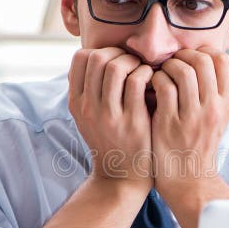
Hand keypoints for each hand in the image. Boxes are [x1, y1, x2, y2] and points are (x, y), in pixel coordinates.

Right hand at [68, 47, 153, 189]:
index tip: (115, 59)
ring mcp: (109, 115)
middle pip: (98, 58)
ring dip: (133, 62)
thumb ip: (89, 90)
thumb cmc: (110, 140)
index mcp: (76, 102)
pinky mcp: (131, 122)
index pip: (80, 58)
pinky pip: (137, 82)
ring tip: (142, 70)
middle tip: (132, 61)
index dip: (100, 50)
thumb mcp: (88, 117)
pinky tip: (152, 81)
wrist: (121, 176)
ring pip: (116, 68)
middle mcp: (88, 107)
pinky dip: (146, 74)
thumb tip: (98, 55)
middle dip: (118, 53)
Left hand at [151, 47, 228, 200]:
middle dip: (184, 55)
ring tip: (162, 73)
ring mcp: (191, 116)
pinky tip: (152, 86)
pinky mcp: (170, 123)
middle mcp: (212, 108)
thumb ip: (219, 93)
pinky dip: (155, 80)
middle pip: (203, 61)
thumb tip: (220, 62)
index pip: (223, 61)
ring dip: (168, 66)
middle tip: (173, 62)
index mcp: (226, 103)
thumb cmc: (199, 145)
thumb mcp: (219, 119)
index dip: (205, 52)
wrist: (189, 180)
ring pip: (182, 71)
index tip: (191, 58)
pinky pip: (163, 87)